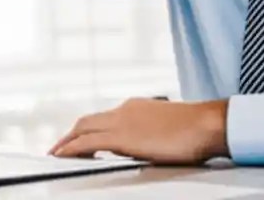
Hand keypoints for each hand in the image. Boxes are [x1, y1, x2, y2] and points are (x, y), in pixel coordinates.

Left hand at [49, 98, 228, 164]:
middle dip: (71, 134)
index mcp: (136, 107)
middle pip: (88, 120)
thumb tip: (147, 145)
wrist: (207, 123)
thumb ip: (151, 134)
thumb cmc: (198, 129)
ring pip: (82, 128)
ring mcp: (121, 122)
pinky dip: (71, 148)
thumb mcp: (169, 128)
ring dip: (67, 141)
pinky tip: (63, 157)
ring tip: (56, 154)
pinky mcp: (121, 137)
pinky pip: (87, 142)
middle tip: (60, 147)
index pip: (104, 118)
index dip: (89, 129)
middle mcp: (124, 110)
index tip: (81, 140)